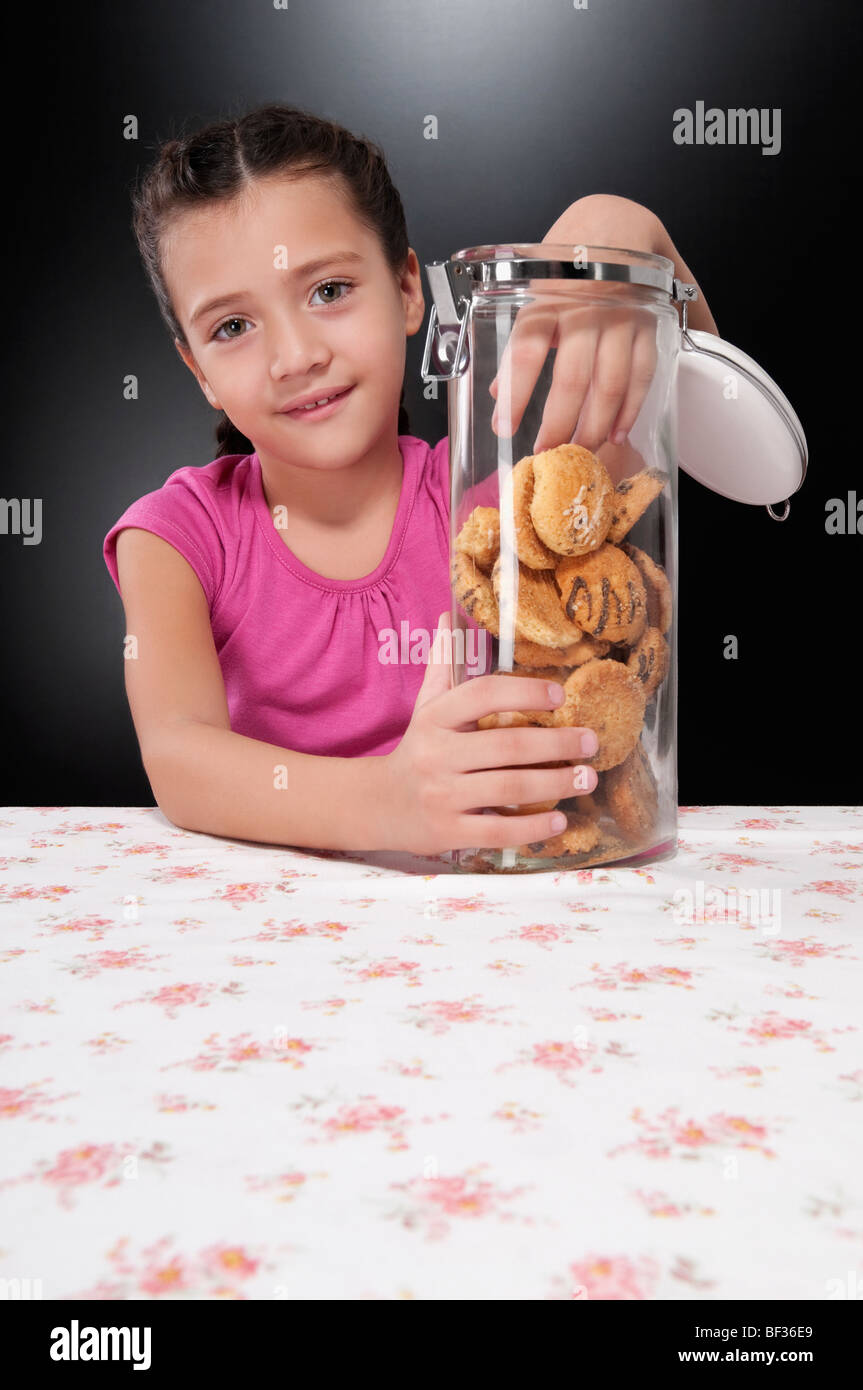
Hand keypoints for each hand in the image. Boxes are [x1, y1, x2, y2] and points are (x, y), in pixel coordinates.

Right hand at [382, 612, 597, 855]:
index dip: (523, 692)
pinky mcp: (449, 833)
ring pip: (509, 789)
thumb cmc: (418, 750)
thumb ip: (444, 666)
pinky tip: (560, 822)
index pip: (481, 695)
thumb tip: (450, 617)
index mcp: (434, 719)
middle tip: (591, 742)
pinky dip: (533, 829)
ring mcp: (442, 796)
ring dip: (556, 784)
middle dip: (557, 744)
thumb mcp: (425, 707)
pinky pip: (499, 831)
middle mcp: (437, 756)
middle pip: (507, 746)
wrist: (380, 805)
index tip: (561, 694)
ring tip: (587, 779)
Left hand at [490, 198, 665, 455]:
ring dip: (597, 423)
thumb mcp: (531, 294)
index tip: (504, 428)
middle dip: (560, 422)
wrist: (614, 224)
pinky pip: (643, 372)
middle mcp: (584, 309)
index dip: (515, 392)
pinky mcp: (648, 324)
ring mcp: (620, 317)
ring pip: (611, 381)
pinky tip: (619, 431)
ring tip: (583, 451)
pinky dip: (632, 407)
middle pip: (572, 377)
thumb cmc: (565, 265)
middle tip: (547, 453)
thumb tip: (497, 392)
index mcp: (546, 300)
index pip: (525, 351)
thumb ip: (518, 343)